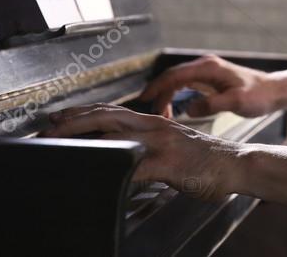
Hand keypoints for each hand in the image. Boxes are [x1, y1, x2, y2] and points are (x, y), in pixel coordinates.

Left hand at [38, 103, 241, 200]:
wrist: (237, 164)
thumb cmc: (205, 160)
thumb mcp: (171, 146)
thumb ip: (147, 146)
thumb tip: (121, 154)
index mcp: (153, 122)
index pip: (111, 111)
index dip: (82, 113)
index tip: (58, 117)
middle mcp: (155, 127)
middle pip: (107, 117)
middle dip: (74, 122)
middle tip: (49, 128)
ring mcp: (162, 144)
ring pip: (117, 137)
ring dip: (87, 141)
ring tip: (64, 146)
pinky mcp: (170, 164)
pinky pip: (136, 167)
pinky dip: (116, 171)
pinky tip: (101, 175)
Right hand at [139, 54, 277, 117]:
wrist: (273, 91)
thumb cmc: (258, 95)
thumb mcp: (236, 102)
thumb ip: (212, 104)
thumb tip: (188, 109)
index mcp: (208, 68)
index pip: (175, 75)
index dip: (158, 87)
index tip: (144, 99)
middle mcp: (205, 66)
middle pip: (173, 77)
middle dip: (159, 92)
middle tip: (150, 112)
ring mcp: (207, 72)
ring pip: (178, 81)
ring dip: (167, 95)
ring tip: (161, 114)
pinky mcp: (210, 79)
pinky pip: (186, 85)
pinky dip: (176, 95)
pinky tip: (174, 108)